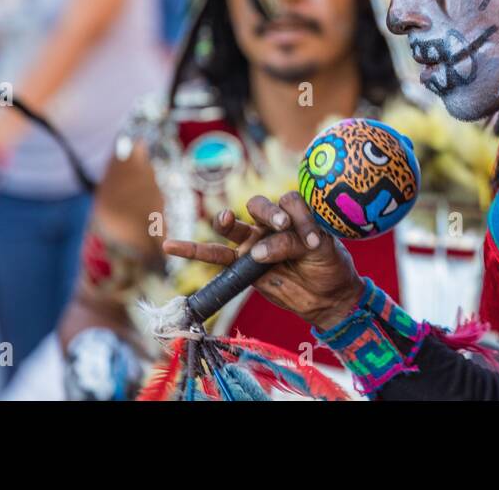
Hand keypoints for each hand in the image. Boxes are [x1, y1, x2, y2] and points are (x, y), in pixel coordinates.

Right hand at [163, 193, 363, 330]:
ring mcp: (255, 243)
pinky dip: (192, 251)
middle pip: (259, 206)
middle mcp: (272, 224)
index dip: (298, 215)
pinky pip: (215, 256)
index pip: (288, 201)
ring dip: (227, 221)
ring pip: (234, 227)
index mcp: (294, 214)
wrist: (328, 296)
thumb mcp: (320, 250)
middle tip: (280, 226)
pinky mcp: (243, 265)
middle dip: (267, 212)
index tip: (312, 240)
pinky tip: (170, 246)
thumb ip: (291, 242)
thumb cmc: (328, 266)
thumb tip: (260, 250)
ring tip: (226, 218)